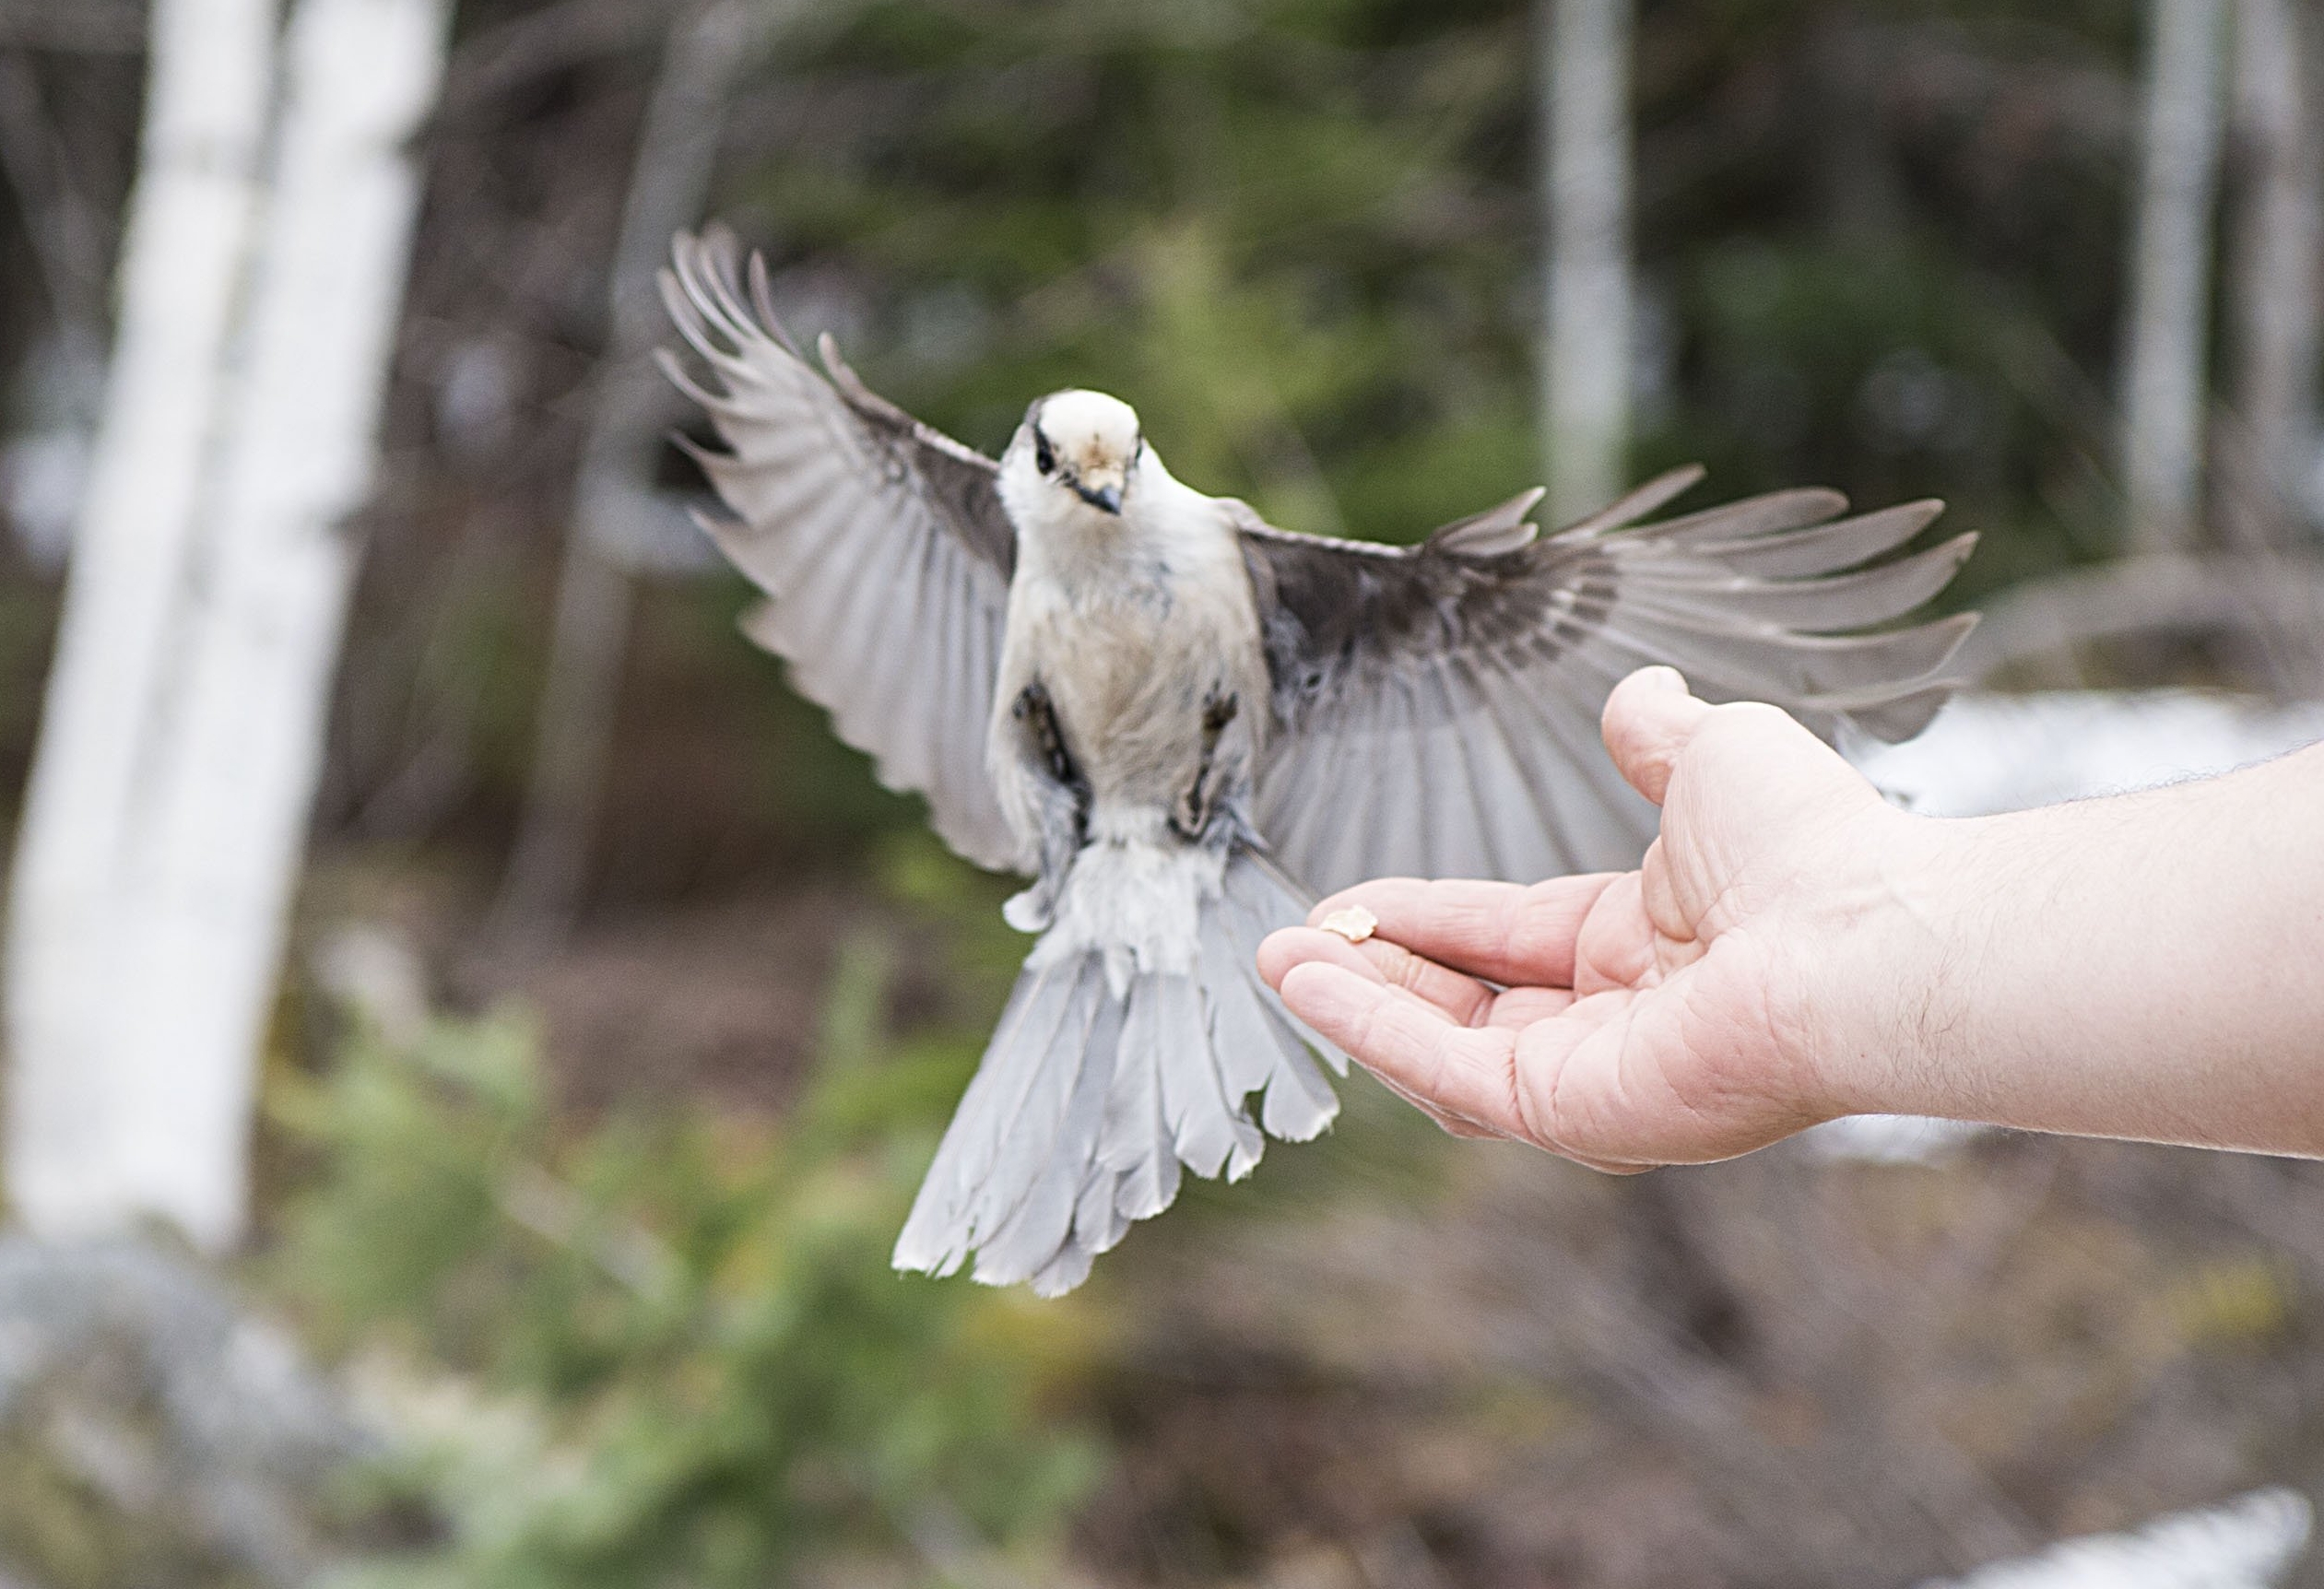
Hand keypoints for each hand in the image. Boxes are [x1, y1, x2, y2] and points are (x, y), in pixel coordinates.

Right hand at [1257, 666, 1945, 1170]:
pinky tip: (1311, 983)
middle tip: (1292, 939)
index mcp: (1644, 945)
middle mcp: (1617, 1023)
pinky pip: (1453, 1077)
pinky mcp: (1576, 1113)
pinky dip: (1376, 1032)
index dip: (1424, 915)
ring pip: (1445, 1049)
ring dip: (1357, 1006)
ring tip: (1277, 962)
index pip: (1503, 935)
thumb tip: (1641, 691)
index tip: (1348, 899)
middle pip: (1463, 1000)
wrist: (1864, 930)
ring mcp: (1595, 1078)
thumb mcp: (1716, 756)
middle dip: (1374, 968)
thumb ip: (1657, 734)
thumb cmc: (1816, 847)